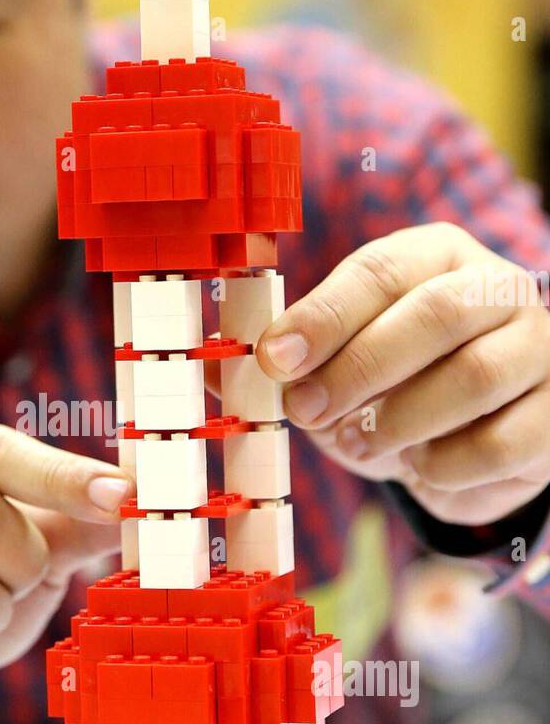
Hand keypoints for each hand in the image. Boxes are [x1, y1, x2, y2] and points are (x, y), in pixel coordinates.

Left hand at [254, 223, 549, 526]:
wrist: (474, 443)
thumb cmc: (395, 389)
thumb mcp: (334, 368)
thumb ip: (279, 363)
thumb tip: (208, 364)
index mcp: (435, 256)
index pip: (381, 270)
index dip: (322, 316)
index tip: (272, 358)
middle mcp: (498, 287)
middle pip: (434, 315)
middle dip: (358, 368)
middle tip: (306, 411)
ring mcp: (539, 348)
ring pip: (475, 377)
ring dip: (401, 421)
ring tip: (362, 442)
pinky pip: (503, 443)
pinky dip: (446, 466)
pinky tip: (420, 465)